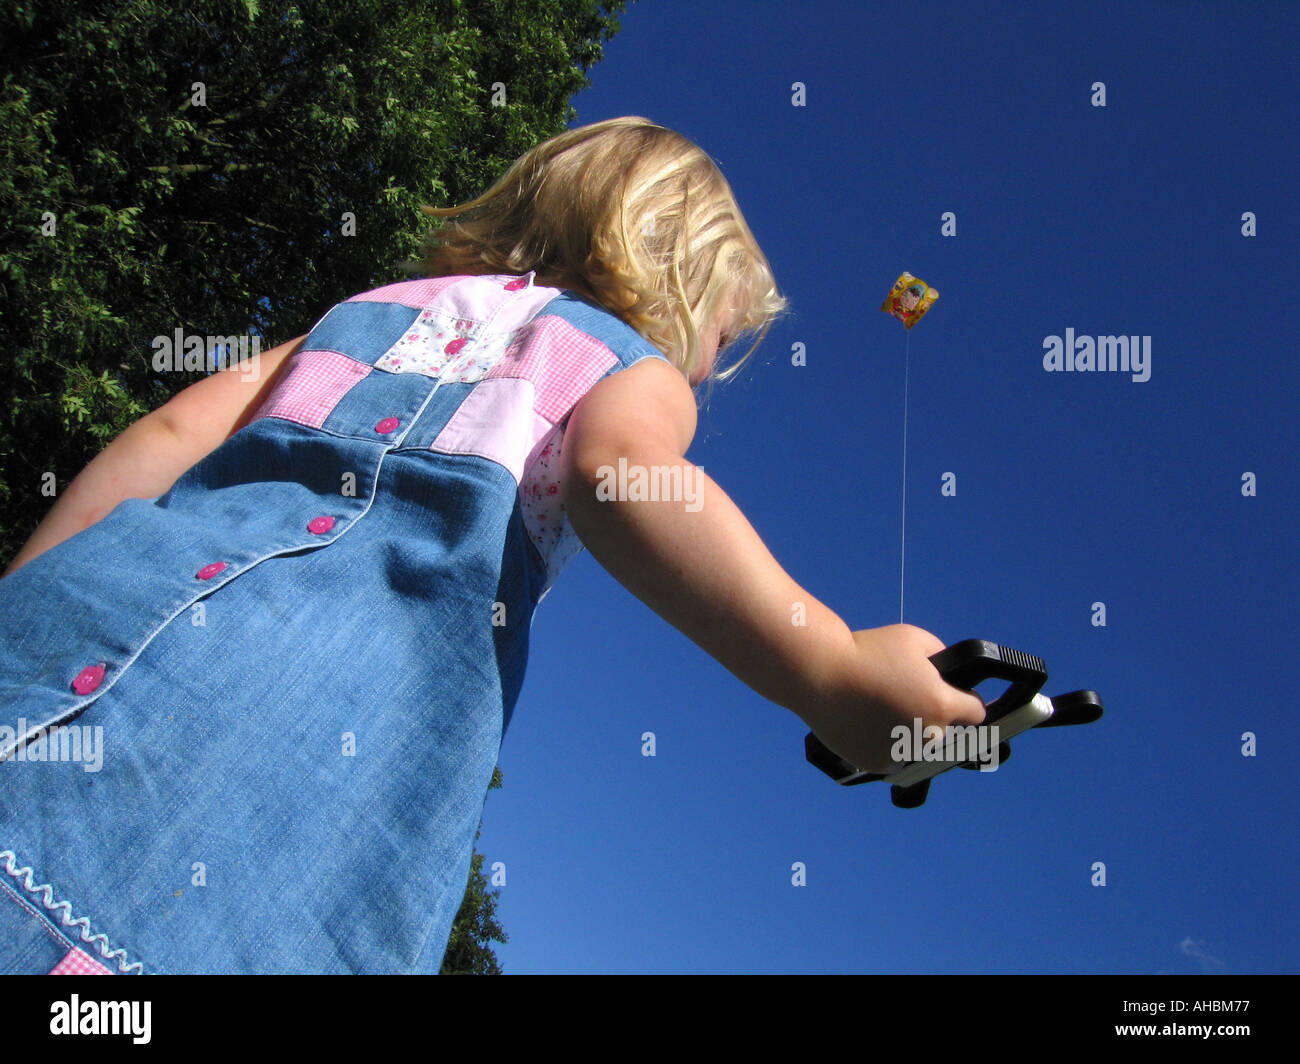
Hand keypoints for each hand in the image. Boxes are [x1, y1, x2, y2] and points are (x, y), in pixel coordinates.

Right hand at [797, 623, 986, 775]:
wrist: (820, 674)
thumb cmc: (868, 650)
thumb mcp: (915, 638)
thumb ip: (941, 658)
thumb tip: (949, 674)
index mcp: (942, 705)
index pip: (976, 713)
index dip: (966, 700)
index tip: (955, 695)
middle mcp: (928, 736)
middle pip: (945, 730)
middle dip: (932, 714)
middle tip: (904, 694)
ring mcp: (902, 754)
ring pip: (917, 745)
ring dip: (909, 730)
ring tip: (881, 707)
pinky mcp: (877, 765)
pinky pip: (892, 756)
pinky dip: (885, 743)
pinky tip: (867, 722)